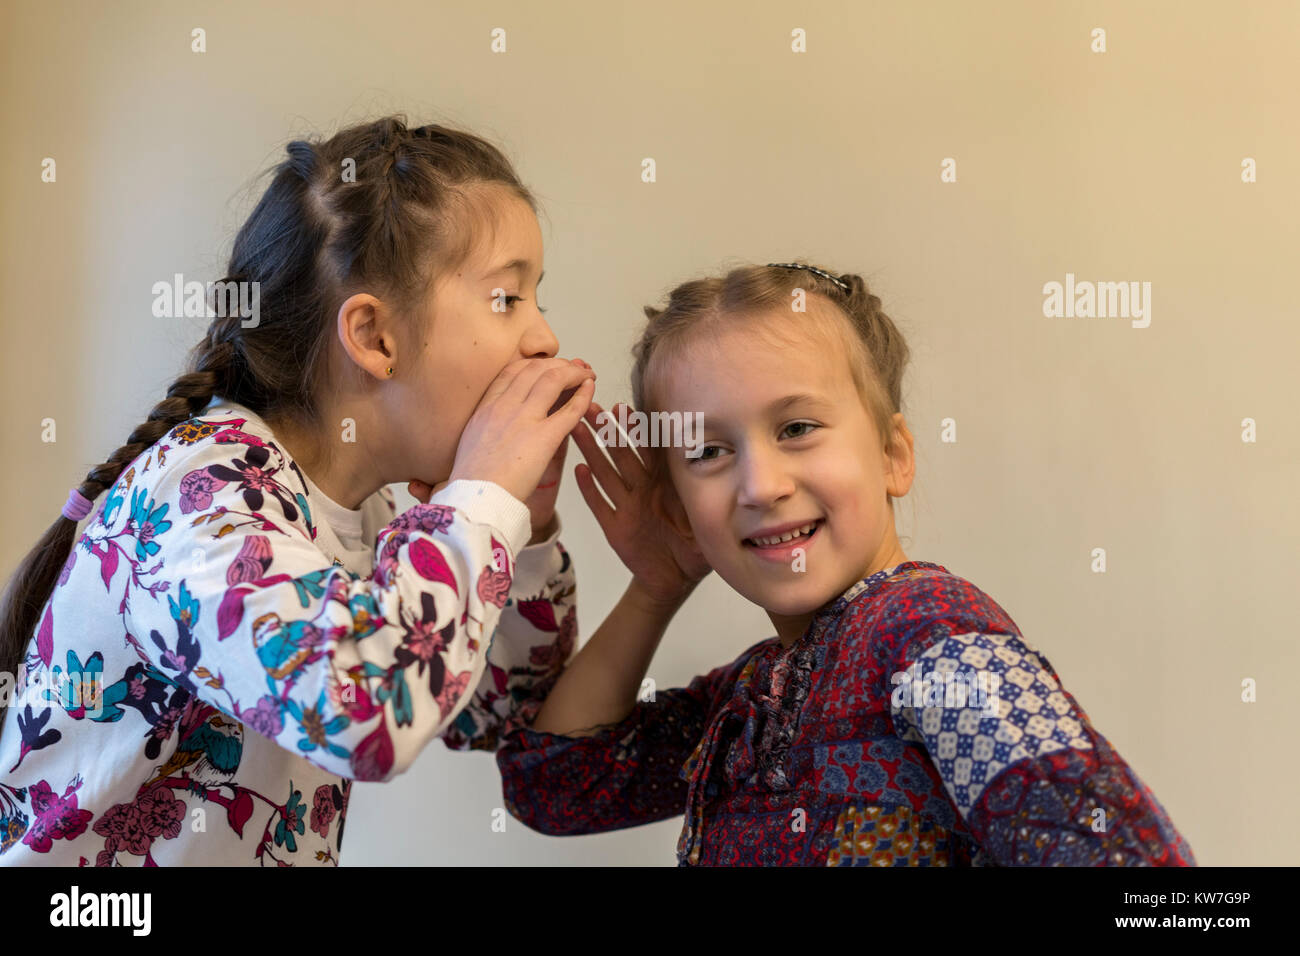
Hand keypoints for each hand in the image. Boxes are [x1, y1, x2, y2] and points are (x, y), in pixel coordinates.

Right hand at [408, 359, 592, 532]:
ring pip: (553, 380)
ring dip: (573, 373)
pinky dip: (583, 394)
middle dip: (556, 365)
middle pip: (534, 370)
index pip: (511, 373)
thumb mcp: (466, 450)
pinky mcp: (543, 438)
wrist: (473, 502)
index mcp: (483, 410)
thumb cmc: (467, 486)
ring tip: (586, 374)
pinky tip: (591, 389)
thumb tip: (475, 441)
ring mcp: (524, 420)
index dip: (532, 365)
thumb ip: (477, 436)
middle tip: (572, 368)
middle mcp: (503, 408)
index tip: (545, 366)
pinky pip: (569, 409)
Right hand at [570, 401, 710, 605]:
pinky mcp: (615, 528)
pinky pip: (601, 506)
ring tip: (578, 428)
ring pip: (606, 474)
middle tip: (592, 408)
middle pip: (621, 454)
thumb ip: (709, 498)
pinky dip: (590, 489)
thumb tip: (725, 469)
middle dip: (607, 431)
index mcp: (664, 484)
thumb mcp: (706, 520)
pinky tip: (578, 470)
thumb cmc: (693, 547)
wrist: (675, 580)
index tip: (625, 408)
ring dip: (592, 451)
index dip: (637, 430)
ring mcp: (627, 508)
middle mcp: (642, 490)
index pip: (649, 450)